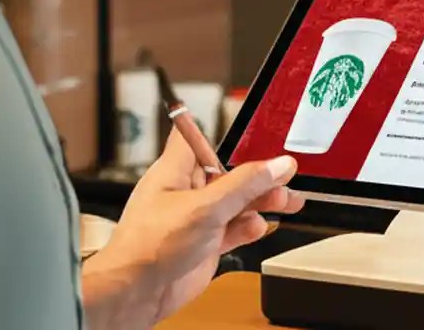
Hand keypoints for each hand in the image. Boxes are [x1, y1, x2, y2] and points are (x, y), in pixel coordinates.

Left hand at [87, 129, 304, 325]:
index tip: (255, 131)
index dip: (221, 131)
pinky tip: (258, 227)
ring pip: (236, 203)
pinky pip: (234, 229)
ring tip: (286, 202)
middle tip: (286, 178)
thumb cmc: (150, 245)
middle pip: (229, 173)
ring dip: (262, 202)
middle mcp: (187, 191)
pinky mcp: (205, 244)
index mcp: (177, 170)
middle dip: (259, 176)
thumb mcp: (207, 207)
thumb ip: (246, 184)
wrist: (137, 292)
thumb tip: (278, 165)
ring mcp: (197, 219)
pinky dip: (250, 228)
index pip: (197, 137)